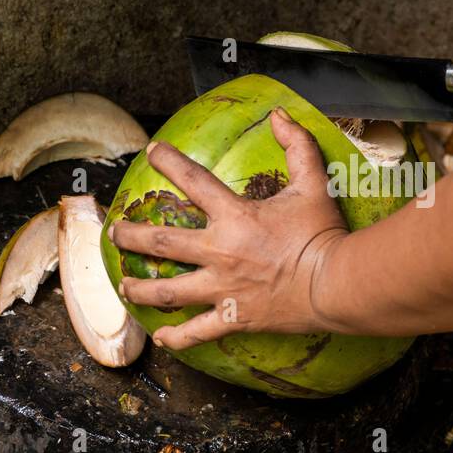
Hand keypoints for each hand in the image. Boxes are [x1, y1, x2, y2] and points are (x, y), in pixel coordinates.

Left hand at [110, 108, 347, 349]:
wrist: (336, 284)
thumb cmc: (323, 234)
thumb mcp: (313, 183)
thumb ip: (297, 145)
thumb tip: (280, 115)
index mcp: (234, 217)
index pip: (193, 181)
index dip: (170, 161)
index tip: (153, 151)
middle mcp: (219, 252)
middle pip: (160, 242)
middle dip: (131, 235)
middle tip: (116, 232)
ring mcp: (223, 289)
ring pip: (168, 291)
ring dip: (141, 287)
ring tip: (125, 284)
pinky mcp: (234, 317)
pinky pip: (197, 332)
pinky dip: (177, 338)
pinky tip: (161, 338)